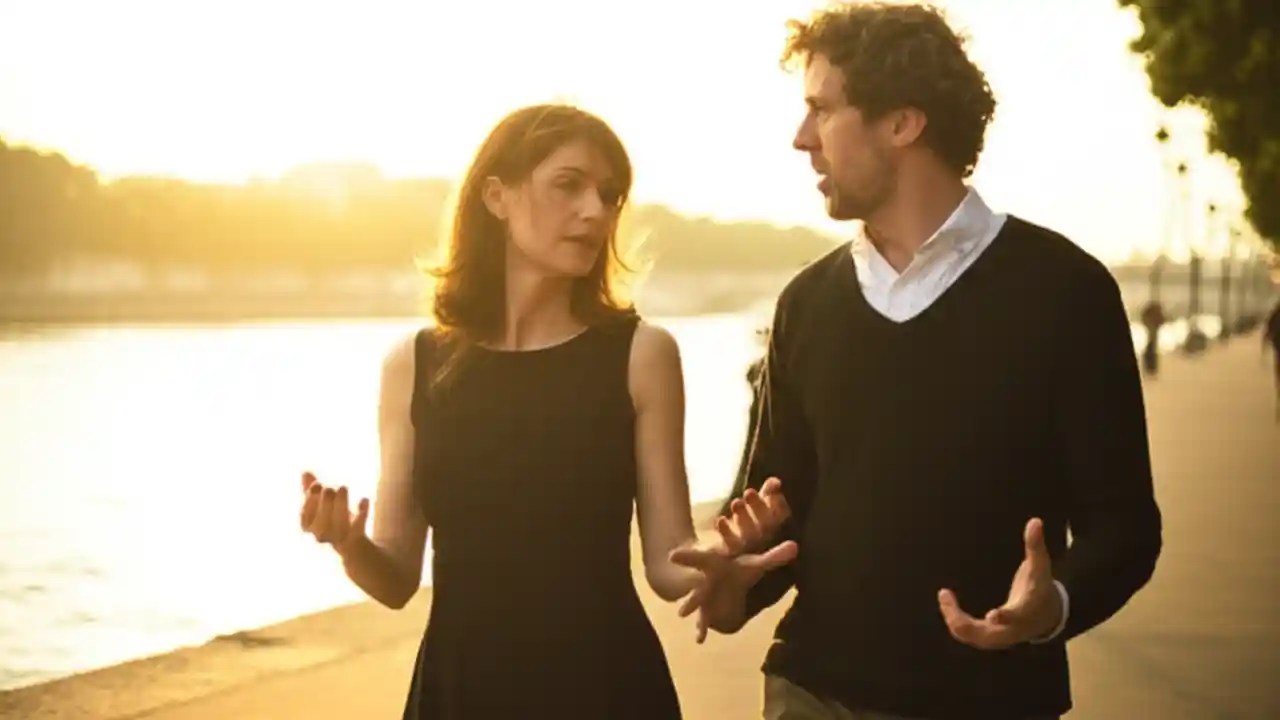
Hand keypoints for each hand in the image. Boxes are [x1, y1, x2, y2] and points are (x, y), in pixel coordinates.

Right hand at [300, 471, 369, 554]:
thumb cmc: (332, 521)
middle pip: (321, 521)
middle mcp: (321, 536)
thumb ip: (312, 490)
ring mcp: (339, 539)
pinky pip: (358, 528)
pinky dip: (361, 512)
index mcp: (308, 527)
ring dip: (341, 503)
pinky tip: (364, 499)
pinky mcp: (357, 539)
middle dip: (327, 500)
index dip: (311, 499)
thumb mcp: (320, 505)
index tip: (318, 484)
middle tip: (334, 486)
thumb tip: (305, 472)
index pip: (305, 515)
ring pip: (338, 525)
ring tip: (343, 488)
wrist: (353, 546)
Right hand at [669, 538, 797, 642]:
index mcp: (714, 565)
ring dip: (690, 607)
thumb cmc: (736, 567)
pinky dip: (701, 629)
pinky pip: (704, 620)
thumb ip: (773, 557)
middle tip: (676, 589)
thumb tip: (796, 546)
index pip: (700, 559)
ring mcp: (704, 596)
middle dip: (689, 583)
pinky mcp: (707, 610)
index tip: (672, 556)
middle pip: (697, 582)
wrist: (724, 578)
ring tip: (682, 613)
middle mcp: (706, 580)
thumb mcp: (754, 562)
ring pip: (697, 602)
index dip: (687, 557)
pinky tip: (699, 640)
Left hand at [717, 477, 790, 553]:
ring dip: (744, 518)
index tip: (772, 485)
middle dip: (758, 506)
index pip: (781, 513)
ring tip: (736, 502)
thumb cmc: (749, 523)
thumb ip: (768, 492)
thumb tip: (775, 481)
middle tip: (749, 491)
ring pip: (750, 534)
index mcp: (774, 525)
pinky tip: (720, 520)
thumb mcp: (758, 505)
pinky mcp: (732, 553)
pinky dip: (727, 532)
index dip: (778, 501)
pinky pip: (731, 545)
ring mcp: (749, 548)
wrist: (728, 554)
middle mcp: (765, 538)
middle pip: (766, 524)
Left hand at [937, 517, 1062, 649]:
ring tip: (944, 596)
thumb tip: (1035, 521)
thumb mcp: (1041, 567)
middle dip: (963, 621)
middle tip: (946, 597)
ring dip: (954, 620)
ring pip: (973, 638)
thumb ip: (1035, 546)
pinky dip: (956, 622)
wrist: (1047, 616)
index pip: (1017, 616)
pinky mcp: (990, 637)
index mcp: (1026, 611)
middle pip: (987, 636)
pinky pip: (969, 635)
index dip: (1005, 617)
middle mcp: (1012, 629)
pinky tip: (947, 603)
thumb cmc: (1041, 588)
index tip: (992, 615)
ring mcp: (1000, 636)